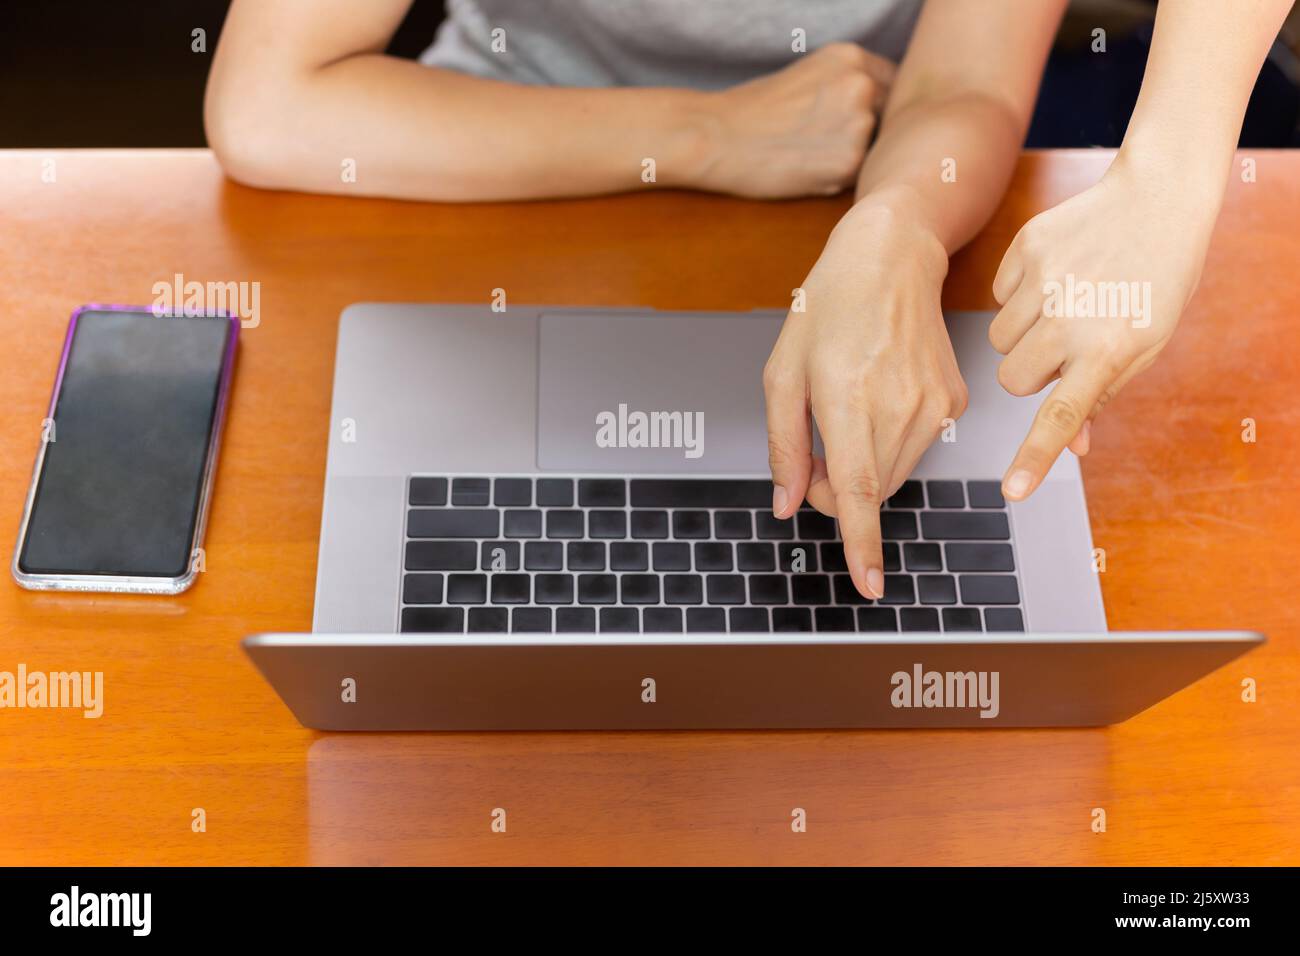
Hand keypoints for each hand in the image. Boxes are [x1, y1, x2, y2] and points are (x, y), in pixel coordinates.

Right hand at [693, 43, 894, 198]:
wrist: (717, 138)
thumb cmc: (754, 112)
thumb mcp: (808, 77)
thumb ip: (847, 86)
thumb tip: (879, 110)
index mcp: (852, 58)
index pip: (892, 84)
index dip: (877, 107)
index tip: (857, 121)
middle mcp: (862, 85)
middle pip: (887, 118)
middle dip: (866, 133)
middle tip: (823, 142)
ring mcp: (859, 125)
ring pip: (873, 149)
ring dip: (851, 156)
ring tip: (808, 154)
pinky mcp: (848, 163)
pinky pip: (856, 176)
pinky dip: (835, 178)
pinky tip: (804, 169)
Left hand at [763, 195, 965, 598]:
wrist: (892, 260)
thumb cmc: (829, 309)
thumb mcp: (782, 373)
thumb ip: (783, 446)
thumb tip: (788, 504)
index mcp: (847, 398)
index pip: (855, 489)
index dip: (860, 542)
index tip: (869, 584)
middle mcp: (898, 406)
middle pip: (867, 491)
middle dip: (832, 490)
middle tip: (813, 449)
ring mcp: (933, 407)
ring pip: (892, 477)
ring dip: (862, 470)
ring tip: (844, 416)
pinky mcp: (954, 405)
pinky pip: (915, 452)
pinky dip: (889, 446)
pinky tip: (878, 399)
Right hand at [989, 155, 1216, 499]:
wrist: (1157, 200)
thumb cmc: (1156, 281)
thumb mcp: (1145, 344)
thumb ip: (1103, 394)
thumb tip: (1077, 446)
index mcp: (1109, 350)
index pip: (1062, 416)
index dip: (1034, 456)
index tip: (1011, 491)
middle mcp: (1071, 319)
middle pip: (1012, 378)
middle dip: (1029, 371)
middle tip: (1065, 347)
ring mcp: (1044, 282)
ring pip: (999, 339)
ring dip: (1023, 333)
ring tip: (1065, 304)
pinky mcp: (1025, 251)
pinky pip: (998, 295)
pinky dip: (1019, 294)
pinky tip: (1057, 274)